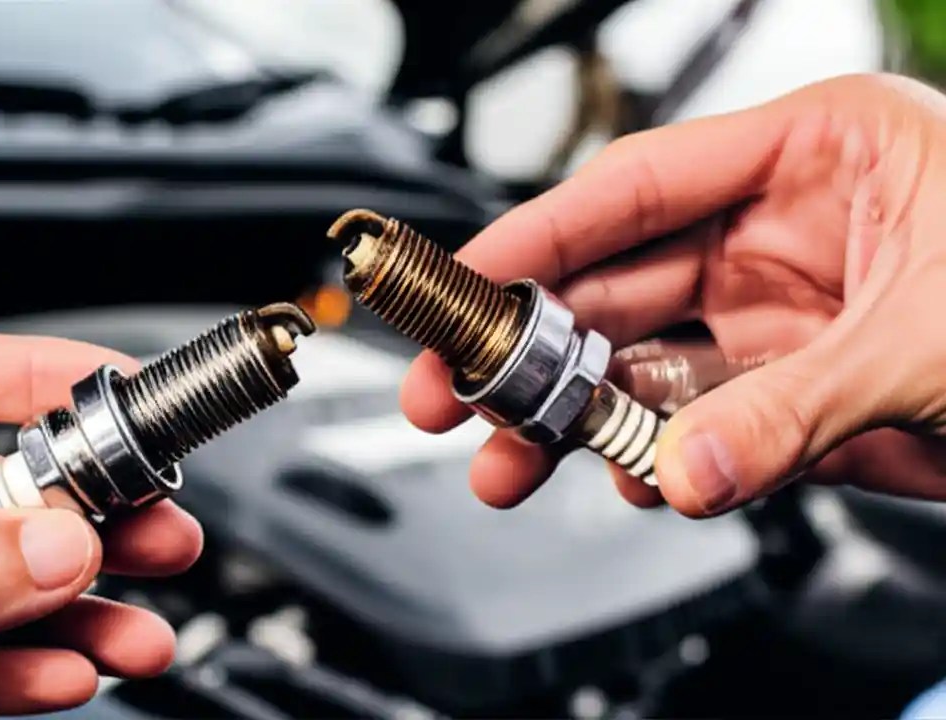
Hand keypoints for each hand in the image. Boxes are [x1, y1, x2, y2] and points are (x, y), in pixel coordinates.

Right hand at [402, 72, 945, 516]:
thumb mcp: (927, 341)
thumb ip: (790, 413)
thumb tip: (678, 471)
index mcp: (817, 154)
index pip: (636, 188)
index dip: (534, 237)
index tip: (460, 286)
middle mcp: (787, 229)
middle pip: (618, 283)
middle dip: (531, 348)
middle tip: (454, 395)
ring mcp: (790, 313)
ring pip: (646, 361)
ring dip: (577, 417)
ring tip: (510, 466)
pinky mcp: (803, 388)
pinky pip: (701, 420)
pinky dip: (658, 453)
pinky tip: (630, 476)